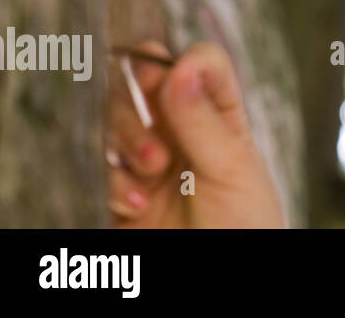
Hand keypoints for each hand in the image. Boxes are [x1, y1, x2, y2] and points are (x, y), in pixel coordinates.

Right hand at [105, 39, 285, 227]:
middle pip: (139, 86)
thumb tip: (181, 63)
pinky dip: (114, 183)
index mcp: (218, 116)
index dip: (182, 62)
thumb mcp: (232, 167)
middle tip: (157, 132)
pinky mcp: (122, 195)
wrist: (224, 283)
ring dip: (125, 141)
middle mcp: (179, 132)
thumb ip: (202, 118)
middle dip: (137, 102)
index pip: (198, 66)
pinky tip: (138, 204)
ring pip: (112, 123)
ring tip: (154, 171)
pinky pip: (99, 170)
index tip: (171, 75)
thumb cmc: (246, 224)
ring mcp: (147, 162)